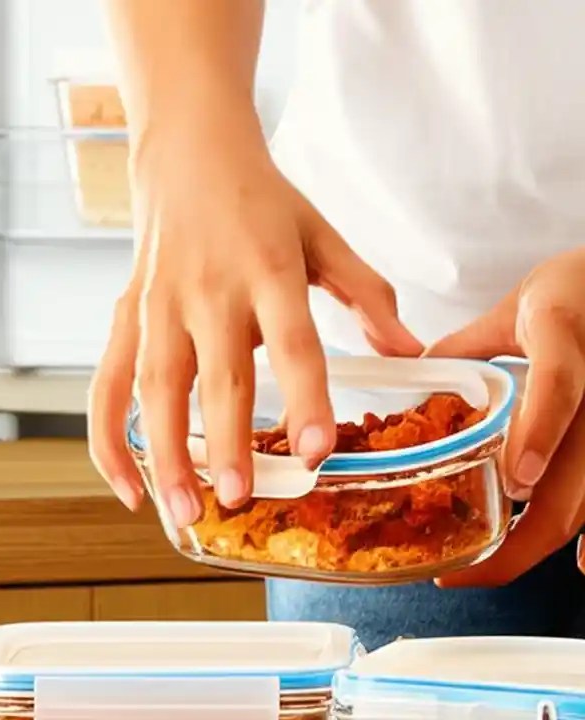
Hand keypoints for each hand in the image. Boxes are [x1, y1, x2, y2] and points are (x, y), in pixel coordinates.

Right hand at [87, 138, 422, 524]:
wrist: (186, 154)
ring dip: (163, 454)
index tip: (316, 448)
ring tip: (182, 512)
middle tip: (237, 498)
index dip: (305, 396)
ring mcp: (157, 306)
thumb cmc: (258, 200)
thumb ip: (366, 292)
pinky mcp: (124, 317)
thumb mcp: (322, 234)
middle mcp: (207, 291)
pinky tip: (127, 488)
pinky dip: (108, 438)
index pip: (292, 341)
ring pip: (154, 390)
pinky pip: (106, 386)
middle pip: (214, 377)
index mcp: (267, 269)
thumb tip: (409, 350)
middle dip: (224, 442)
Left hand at [426, 247, 584, 586]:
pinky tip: (581, 563)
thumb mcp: (517, 308)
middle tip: (463, 569)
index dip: (540, 434)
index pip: (559, 386)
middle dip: (524, 539)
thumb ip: (465, 348)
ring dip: (544, 541)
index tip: (519, 481)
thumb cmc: (580, 289)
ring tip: (488, 566)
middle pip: (579, 479)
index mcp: (566, 337)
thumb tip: (411, 379)